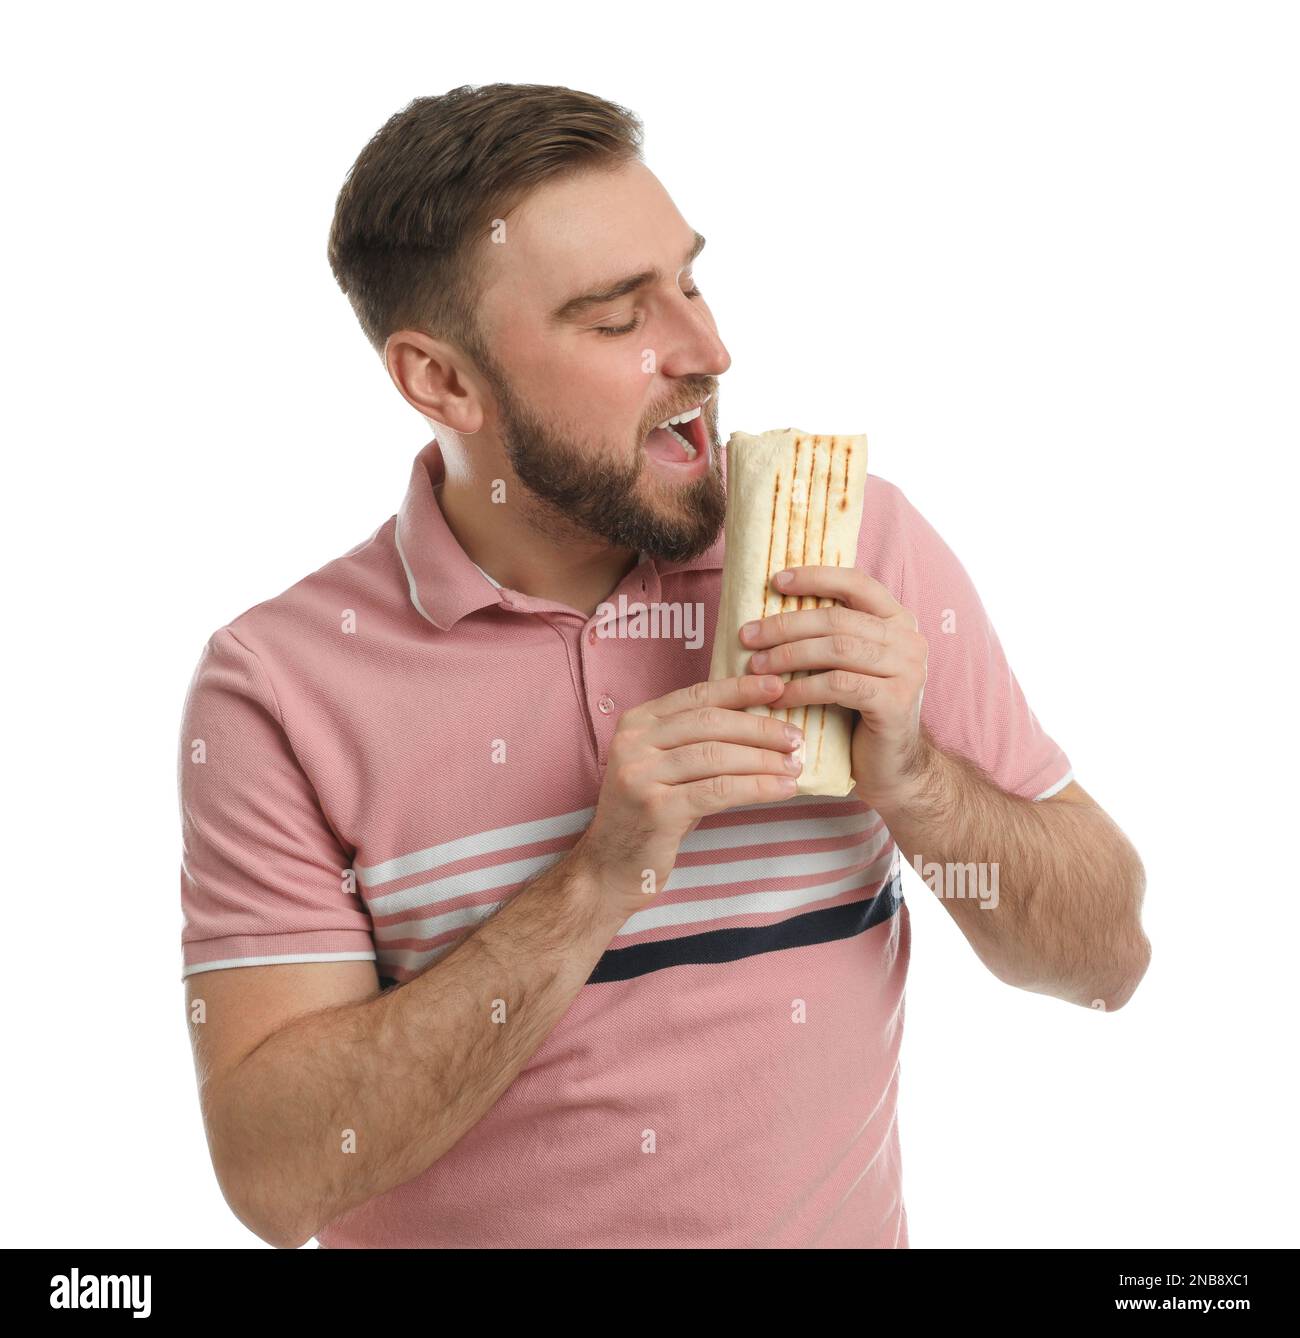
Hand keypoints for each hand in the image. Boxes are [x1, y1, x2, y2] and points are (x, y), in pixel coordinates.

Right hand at [571, 674, 804, 919]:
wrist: (611, 866)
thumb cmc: (651, 814)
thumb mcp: (666, 767)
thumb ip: (698, 741)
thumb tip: (762, 723)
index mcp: (637, 722)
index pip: (697, 696)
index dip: (740, 689)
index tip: (778, 687)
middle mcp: (634, 743)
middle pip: (710, 723)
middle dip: (760, 728)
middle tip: (795, 738)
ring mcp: (641, 775)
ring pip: (717, 756)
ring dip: (764, 760)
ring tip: (795, 765)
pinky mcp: (657, 809)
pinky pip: (719, 790)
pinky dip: (758, 787)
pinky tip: (783, 789)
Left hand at [738, 566, 930, 810]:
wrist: (892, 767)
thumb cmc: (858, 713)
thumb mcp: (847, 665)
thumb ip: (829, 636)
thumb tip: (770, 609)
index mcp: (897, 620)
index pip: (856, 582)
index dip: (815, 577)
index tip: (775, 581)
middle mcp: (909, 639)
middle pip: (837, 619)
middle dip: (786, 625)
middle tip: (748, 636)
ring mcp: (908, 670)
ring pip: (836, 649)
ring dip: (789, 656)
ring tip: (756, 667)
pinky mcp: (896, 701)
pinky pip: (839, 685)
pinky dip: (803, 689)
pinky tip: (778, 697)